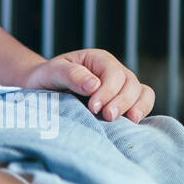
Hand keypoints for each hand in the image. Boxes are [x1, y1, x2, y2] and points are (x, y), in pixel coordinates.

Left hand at [21, 49, 155, 123]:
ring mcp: (122, 87)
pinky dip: (142, 110)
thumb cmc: (46, 79)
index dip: (108, 91)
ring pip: (142, 93)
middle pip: (132, 83)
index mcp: (99, 60)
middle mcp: (115, 72)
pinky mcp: (124, 102)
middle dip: (122, 102)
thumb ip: (72, 75)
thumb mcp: (52, 71)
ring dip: (136, 107)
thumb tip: (94, 85)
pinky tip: (132, 122)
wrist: (40, 89)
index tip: (93, 107)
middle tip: (107, 117)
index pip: (114, 74)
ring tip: (126, 121)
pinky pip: (143, 102)